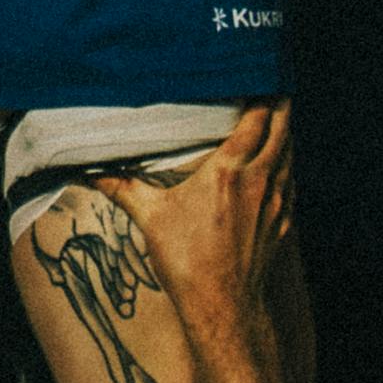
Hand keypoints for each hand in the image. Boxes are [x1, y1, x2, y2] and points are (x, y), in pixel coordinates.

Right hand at [90, 101, 294, 345]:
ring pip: (291, 154)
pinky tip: (280, 164)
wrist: (224, 309)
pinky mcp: (282, 223)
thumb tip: (90, 172)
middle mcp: (258, 180)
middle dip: (281, 104)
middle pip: (283, 129)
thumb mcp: (151, 219)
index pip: (256, 119)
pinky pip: (291, 181)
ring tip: (278, 116)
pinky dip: (288, 164)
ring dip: (286, 132)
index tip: (258, 72)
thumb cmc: (188, 262)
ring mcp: (274, 202)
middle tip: (277, 82)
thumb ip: (123, 188)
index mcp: (229, 170)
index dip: (262, 93)